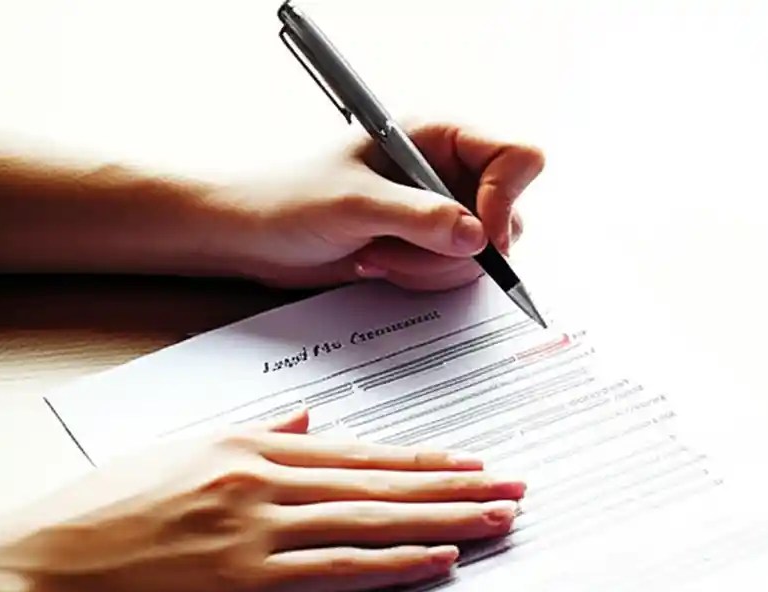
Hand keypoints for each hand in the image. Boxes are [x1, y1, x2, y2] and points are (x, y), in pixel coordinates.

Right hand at [0, 409, 523, 591]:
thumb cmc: (104, 510)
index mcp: (250, 443)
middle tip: (514, 485)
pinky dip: (397, 563)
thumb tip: (312, 420)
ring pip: (375, 519)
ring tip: (498, 519)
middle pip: (382, 481)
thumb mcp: (181, 451)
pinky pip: (341, 569)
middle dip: (456, 484)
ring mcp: (259, 530)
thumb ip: (257, 434)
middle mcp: (265, 478)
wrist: (39, 564)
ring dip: (446, 520)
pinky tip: (441, 560)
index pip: (359, 451)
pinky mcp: (247, 582)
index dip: (421, 458)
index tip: (470, 460)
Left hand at [219, 121, 544, 289]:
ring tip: (379, 254)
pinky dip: (422, 279)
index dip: (506, 198)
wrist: (252, 237)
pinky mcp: (429, 245)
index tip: (480, 236)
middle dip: (455, 247)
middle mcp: (447, 169)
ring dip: (431, 268)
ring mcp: (441, 211)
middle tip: (403, 247)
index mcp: (437, 135)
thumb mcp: (354, 204)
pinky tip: (380, 263)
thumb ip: (419, 218)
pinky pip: (457, 273)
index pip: (515, 157)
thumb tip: (478, 237)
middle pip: (507, 215)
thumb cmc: (287, 200)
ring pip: (482, 254)